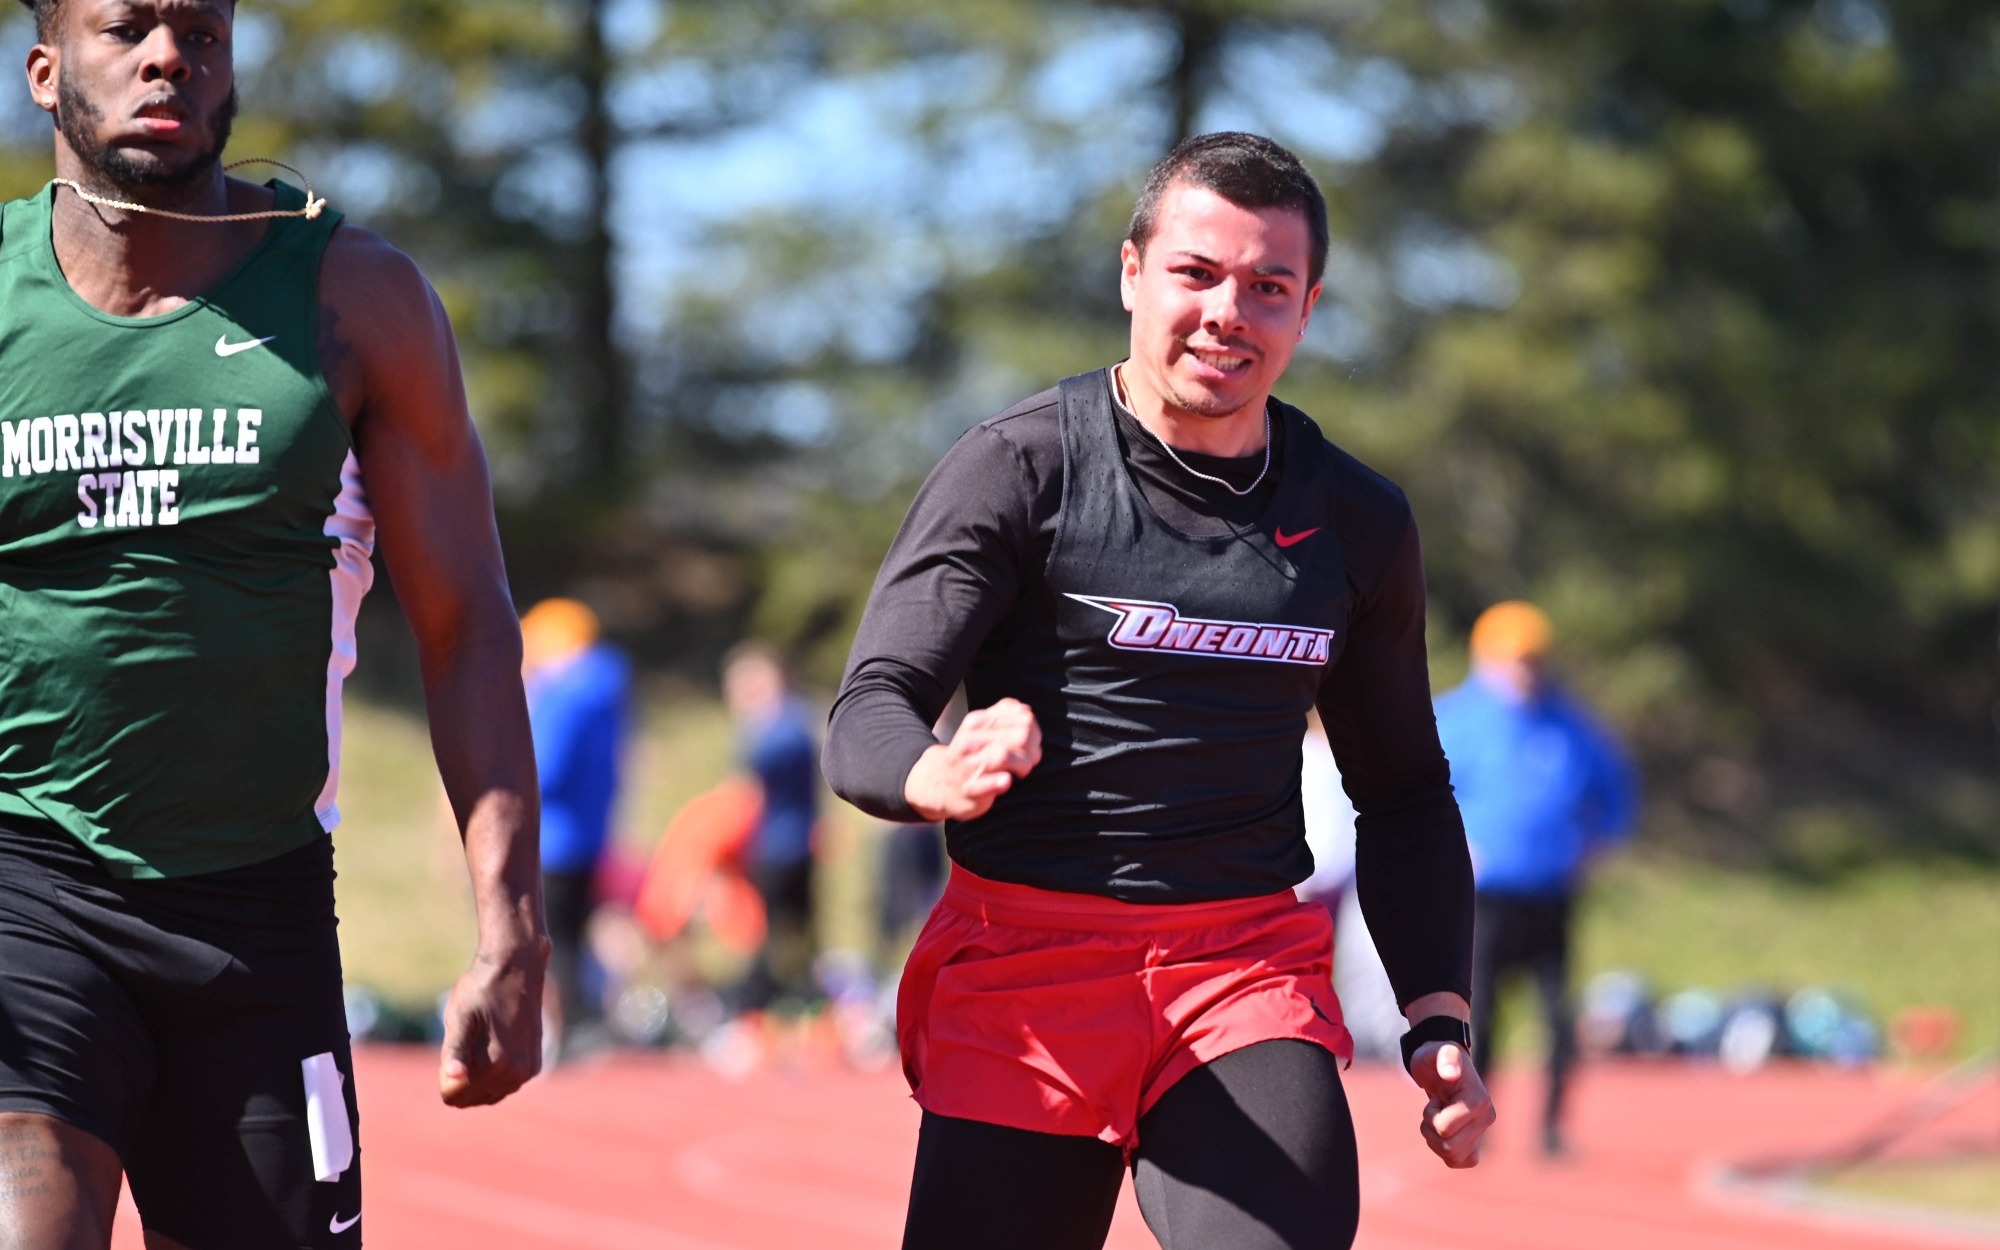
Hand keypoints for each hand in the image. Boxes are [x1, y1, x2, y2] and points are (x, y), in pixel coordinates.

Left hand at [438, 939, 548, 1107]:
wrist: (517, 969)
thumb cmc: (481, 991)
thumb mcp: (459, 1018)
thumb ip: (455, 1051)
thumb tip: (453, 1077)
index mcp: (492, 1065)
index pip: (453, 1096)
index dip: (445, 1074)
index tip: (454, 1046)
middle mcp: (514, 1074)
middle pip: (471, 1098)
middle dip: (462, 1079)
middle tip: (468, 1042)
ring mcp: (527, 1072)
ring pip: (489, 1094)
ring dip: (479, 1077)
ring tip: (482, 1042)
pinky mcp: (535, 1066)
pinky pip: (506, 1086)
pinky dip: (496, 1074)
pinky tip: (495, 1046)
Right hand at [903, 697, 1041, 821]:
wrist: (938, 784)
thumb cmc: (968, 757)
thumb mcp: (980, 729)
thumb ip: (1003, 716)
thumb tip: (1024, 710)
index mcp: (976, 723)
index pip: (1019, 716)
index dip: (1034, 729)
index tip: (1032, 742)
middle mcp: (970, 741)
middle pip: (1019, 735)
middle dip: (1033, 748)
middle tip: (1031, 759)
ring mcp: (968, 765)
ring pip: (1003, 754)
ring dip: (1023, 764)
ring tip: (1022, 771)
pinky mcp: (968, 789)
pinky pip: (985, 784)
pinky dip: (998, 782)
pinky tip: (1006, 780)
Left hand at [1410, 1041, 1494, 1167]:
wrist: (1441, 1065)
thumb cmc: (1435, 1057)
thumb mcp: (1434, 1051)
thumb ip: (1445, 1057)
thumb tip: (1451, 1073)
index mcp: (1479, 1100)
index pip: (1445, 1128)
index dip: (1431, 1115)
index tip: (1436, 1097)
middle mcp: (1487, 1119)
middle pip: (1448, 1147)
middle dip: (1430, 1128)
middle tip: (1434, 1108)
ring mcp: (1482, 1132)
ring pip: (1452, 1158)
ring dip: (1434, 1140)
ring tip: (1437, 1117)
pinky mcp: (1475, 1143)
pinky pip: (1460, 1162)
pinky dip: (1444, 1152)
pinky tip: (1443, 1133)